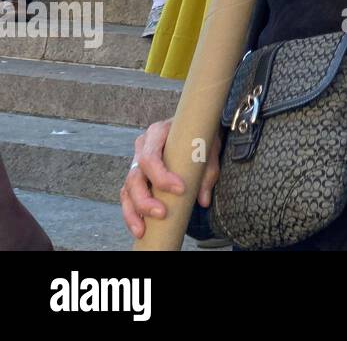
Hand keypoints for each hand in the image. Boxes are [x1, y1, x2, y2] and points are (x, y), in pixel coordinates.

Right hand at [120, 118, 221, 238]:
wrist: (194, 127)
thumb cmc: (200, 136)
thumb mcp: (209, 146)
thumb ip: (207, 171)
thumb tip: (203, 200)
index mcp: (157, 133)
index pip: (150, 156)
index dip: (161, 176)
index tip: (181, 189)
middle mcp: (142, 147)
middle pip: (134, 176)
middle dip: (145, 199)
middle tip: (162, 213)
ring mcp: (136, 162)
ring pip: (127, 189)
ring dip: (134, 211)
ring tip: (142, 230)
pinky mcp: (137, 177)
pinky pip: (128, 197)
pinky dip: (132, 213)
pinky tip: (139, 228)